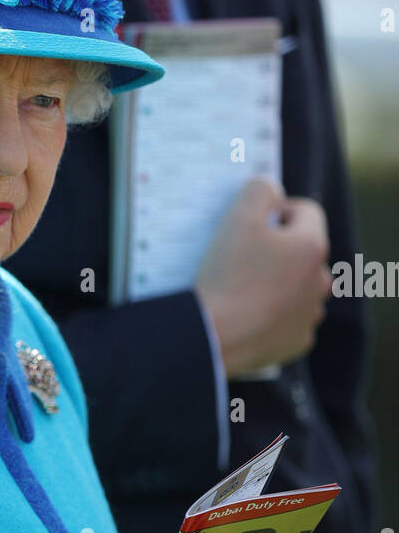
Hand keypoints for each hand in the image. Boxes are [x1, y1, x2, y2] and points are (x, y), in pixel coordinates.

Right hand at [195, 179, 331, 377]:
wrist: (212, 337)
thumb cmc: (226, 275)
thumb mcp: (238, 217)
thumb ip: (260, 191)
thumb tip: (272, 192)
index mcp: (312, 246)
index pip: (306, 211)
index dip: (277, 210)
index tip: (252, 223)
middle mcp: (320, 280)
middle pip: (303, 251)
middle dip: (279, 250)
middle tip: (243, 258)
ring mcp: (310, 314)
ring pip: (299, 288)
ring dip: (279, 283)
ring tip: (244, 289)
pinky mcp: (297, 342)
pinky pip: (290, 320)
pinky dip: (274, 316)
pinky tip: (248, 316)